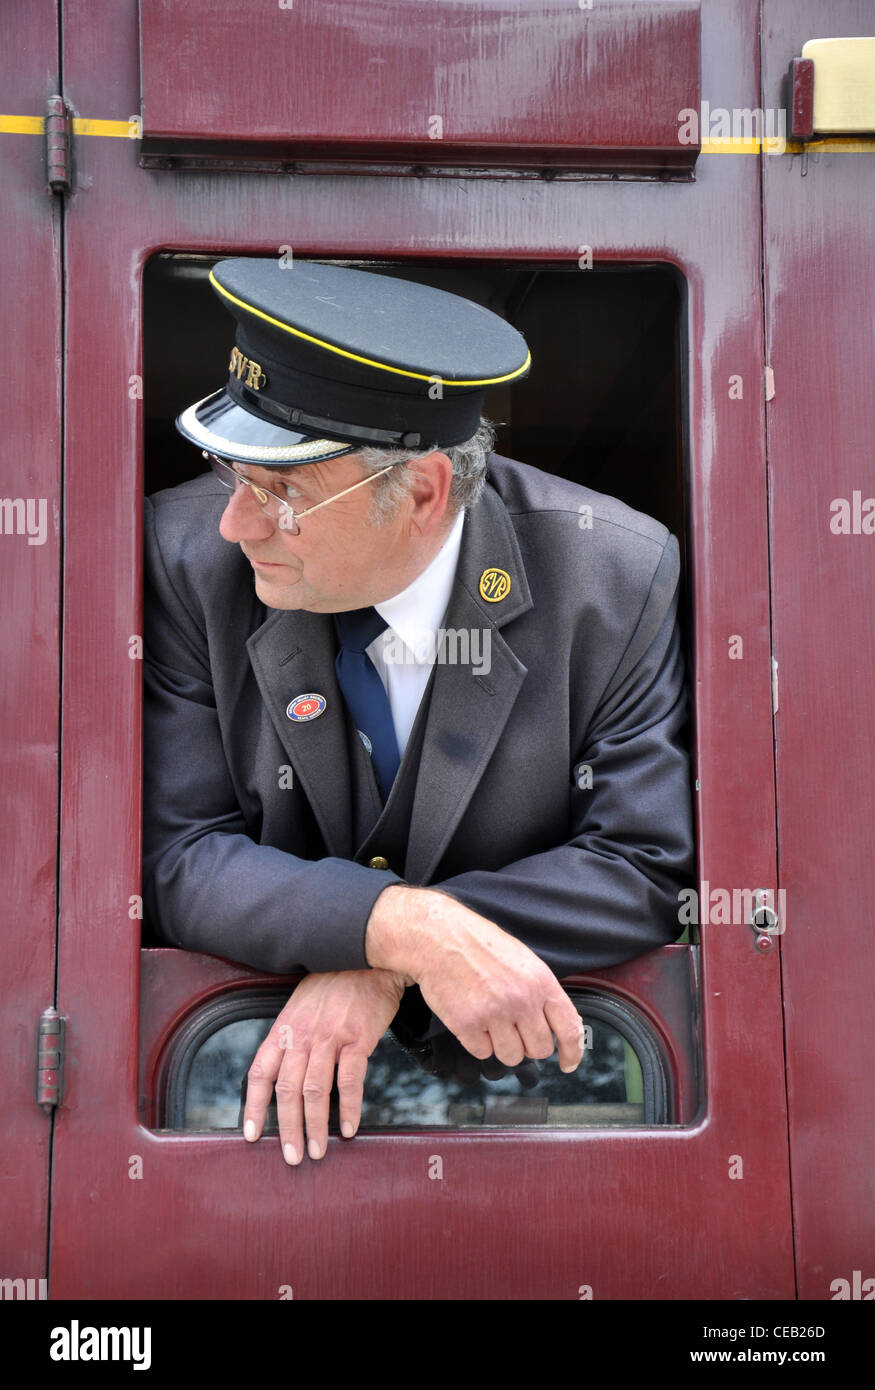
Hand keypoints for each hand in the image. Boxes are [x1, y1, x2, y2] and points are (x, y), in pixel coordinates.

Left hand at [243, 968, 406, 1164]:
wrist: (371, 957)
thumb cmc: (338, 981)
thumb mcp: (303, 1002)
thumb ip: (293, 1034)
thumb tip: (286, 1071)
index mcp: (285, 1026)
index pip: (260, 1071)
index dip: (254, 1106)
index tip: (252, 1135)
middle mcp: (302, 1034)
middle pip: (286, 1090)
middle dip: (287, 1128)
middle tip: (292, 1156)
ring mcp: (329, 1036)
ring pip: (314, 1090)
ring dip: (315, 1126)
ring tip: (317, 1151)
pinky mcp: (358, 1038)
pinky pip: (350, 1081)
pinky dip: (349, 1108)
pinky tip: (349, 1127)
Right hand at [366, 887, 586, 1071]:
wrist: (439, 937)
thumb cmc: (479, 945)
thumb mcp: (523, 961)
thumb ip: (543, 992)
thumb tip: (559, 1025)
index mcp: (540, 982)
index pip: (569, 1028)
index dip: (572, 1053)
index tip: (568, 1064)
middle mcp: (521, 1000)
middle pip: (539, 1049)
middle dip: (528, 1044)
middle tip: (514, 1027)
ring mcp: (493, 1014)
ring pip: (512, 1057)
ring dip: (502, 1045)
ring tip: (490, 1020)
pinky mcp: (467, 1025)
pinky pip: (482, 1053)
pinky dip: (478, 1042)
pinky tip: (473, 1019)